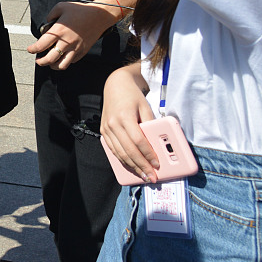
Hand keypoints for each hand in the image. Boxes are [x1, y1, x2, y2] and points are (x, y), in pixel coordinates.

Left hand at [29, 0, 122, 69]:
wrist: (99, 16)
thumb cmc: (80, 10)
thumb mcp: (61, 7)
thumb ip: (50, 15)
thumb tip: (47, 25)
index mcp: (58, 31)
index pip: (41, 46)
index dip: (33, 49)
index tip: (30, 49)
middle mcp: (66, 42)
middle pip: (49, 59)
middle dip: (41, 62)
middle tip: (38, 60)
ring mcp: (75, 49)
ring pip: (61, 65)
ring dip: (53, 65)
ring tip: (50, 62)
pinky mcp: (82, 52)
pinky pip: (71, 62)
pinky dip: (64, 62)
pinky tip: (62, 57)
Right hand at [100, 65, 157, 183]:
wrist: (115, 85)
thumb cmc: (132, 96)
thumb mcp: (145, 107)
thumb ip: (150, 124)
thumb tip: (157, 144)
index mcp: (124, 116)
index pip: (138, 141)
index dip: (148, 154)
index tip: (157, 164)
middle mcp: (113, 124)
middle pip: (128, 151)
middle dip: (141, 166)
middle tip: (151, 177)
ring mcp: (106, 129)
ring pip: (120, 153)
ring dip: (132, 167)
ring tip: (143, 175)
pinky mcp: (104, 132)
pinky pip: (113, 150)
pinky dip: (123, 160)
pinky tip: (132, 166)